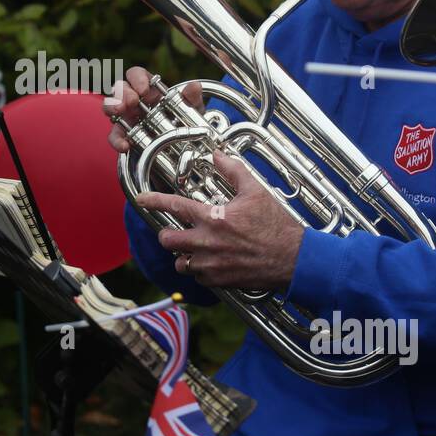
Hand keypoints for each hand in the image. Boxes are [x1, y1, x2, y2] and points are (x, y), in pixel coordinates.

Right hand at [103, 65, 202, 153]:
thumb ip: (192, 98)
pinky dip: (116, 140)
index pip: (136, 74)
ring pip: (110, 106)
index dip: (137, 78)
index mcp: (148, 89)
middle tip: (131, 101)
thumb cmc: (183, 121)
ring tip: (119, 112)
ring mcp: (127, 117)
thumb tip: (194, 86)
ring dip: (112, 106)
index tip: (144, 89)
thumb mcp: (191, 110)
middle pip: (120, 88)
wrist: (181, 146)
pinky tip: (124, 145)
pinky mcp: (124, 135)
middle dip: (122, 92)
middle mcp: (134, 100)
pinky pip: (114, 135)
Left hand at [136, 151, 302, 289]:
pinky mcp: (219, 282)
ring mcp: (211, 265)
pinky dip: (199, 270)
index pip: (174, 207)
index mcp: (213, 218)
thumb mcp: (256, 191)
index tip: (142, 199)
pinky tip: (210, 262)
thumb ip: (233, 171)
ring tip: (194, 248)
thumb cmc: (275, 225)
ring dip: (182, 255)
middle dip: (167, 234)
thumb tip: (218, 154)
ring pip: (180, 262)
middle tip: (175, 231)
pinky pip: (197, 278)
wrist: (293, 259)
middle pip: (167, 240)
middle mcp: (207, 243)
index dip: (154, 201)